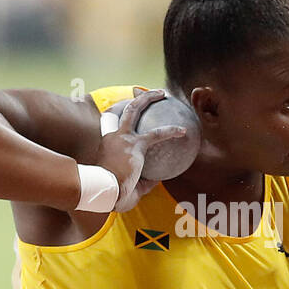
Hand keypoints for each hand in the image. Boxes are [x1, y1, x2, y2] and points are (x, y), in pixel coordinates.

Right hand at [96, 88, 188, 211]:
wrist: (105, 193)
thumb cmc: (113, 195)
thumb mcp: (129, 187)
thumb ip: (143, 180)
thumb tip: (158, 178)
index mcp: (108, 146)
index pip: (113, 125)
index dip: (120, 115)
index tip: (128, 111)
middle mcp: (114, 138)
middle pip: (124, 111)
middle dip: (138, 99)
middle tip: (151, 93)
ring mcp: (123, 139)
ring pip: (134, 109)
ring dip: (149, 97)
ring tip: (163, 93)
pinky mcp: (135, 146)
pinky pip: (156, 134)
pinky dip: (171, 131)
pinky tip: (184, 131)